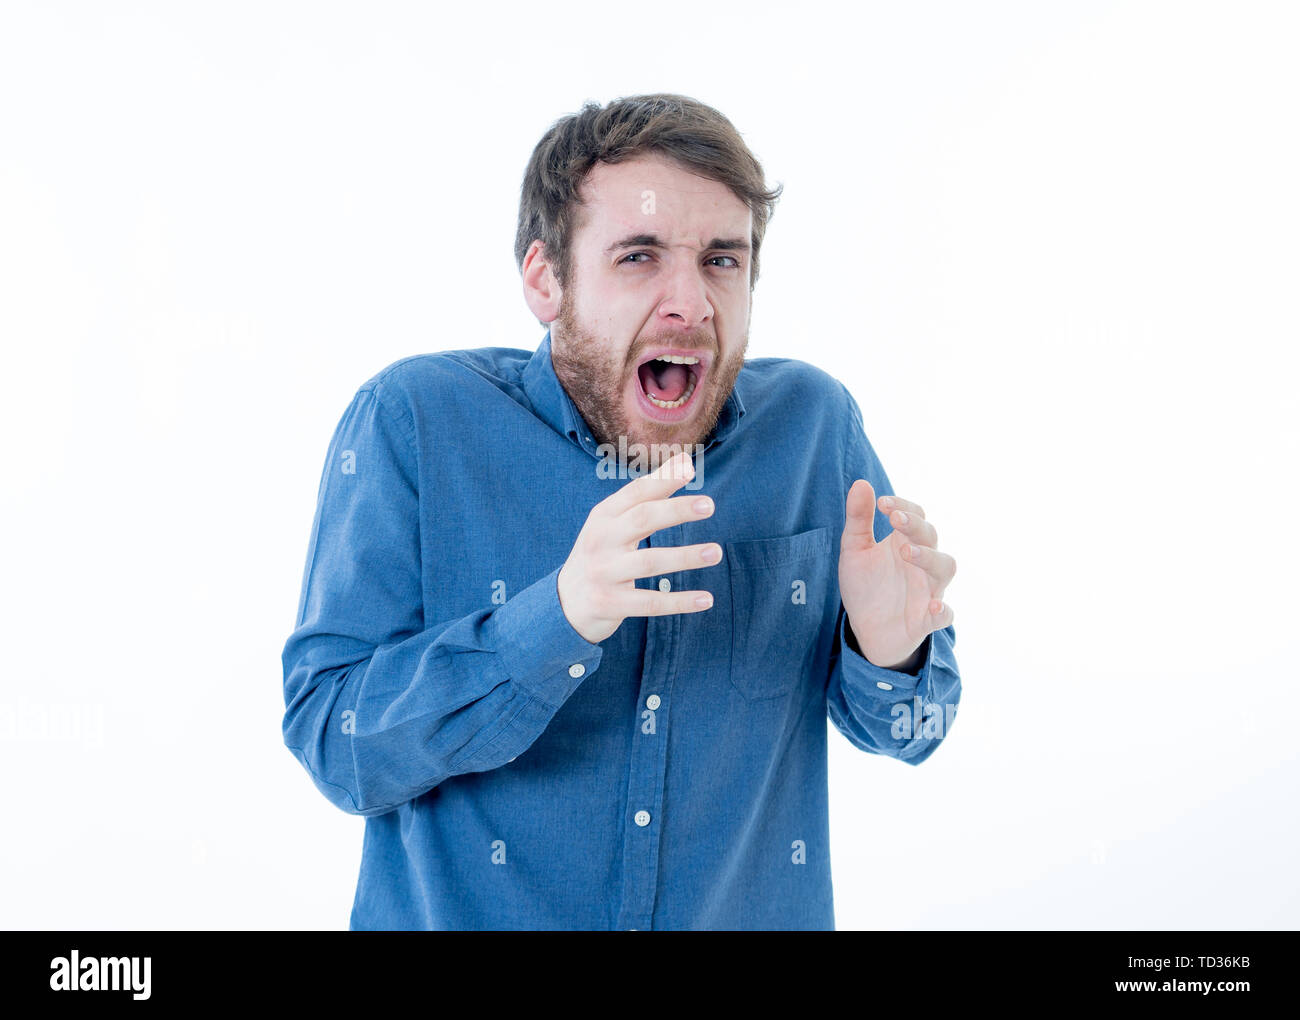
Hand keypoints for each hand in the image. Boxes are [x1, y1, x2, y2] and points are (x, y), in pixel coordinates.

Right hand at [558, 451, 720, 642]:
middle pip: (642, 519)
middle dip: (676, 510)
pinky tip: (706, 599)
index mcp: (603, 516)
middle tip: (709, 505)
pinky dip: (679, 601)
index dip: (662, 480)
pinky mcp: (610, 604)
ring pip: (650, 562)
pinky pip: (651, 602)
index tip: (691, 468)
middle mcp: (600, 541)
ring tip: (716, 552)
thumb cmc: (601, 554)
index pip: (635, 493)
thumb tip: (685, 460)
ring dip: (685, 557)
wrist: (566, 603)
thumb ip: (647, 495)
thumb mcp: (613, 523)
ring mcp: (603, 573)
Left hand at [838, 479, 955, 669]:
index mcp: (904, 542)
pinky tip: (935, 606)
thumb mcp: (854, 551)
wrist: (866, 630)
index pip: (915, 516)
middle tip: (895, 521)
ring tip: (907, 552)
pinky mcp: (926, 620)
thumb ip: (858, 519)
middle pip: (931, 536)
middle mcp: (921, 563)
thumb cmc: (866, 586)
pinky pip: (944, 615)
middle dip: (916, 526)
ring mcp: (927, 590)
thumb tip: (861, 483)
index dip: (903, 506)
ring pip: (944, 568)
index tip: (882, 503)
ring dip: (929, 557)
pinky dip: (943, 611)